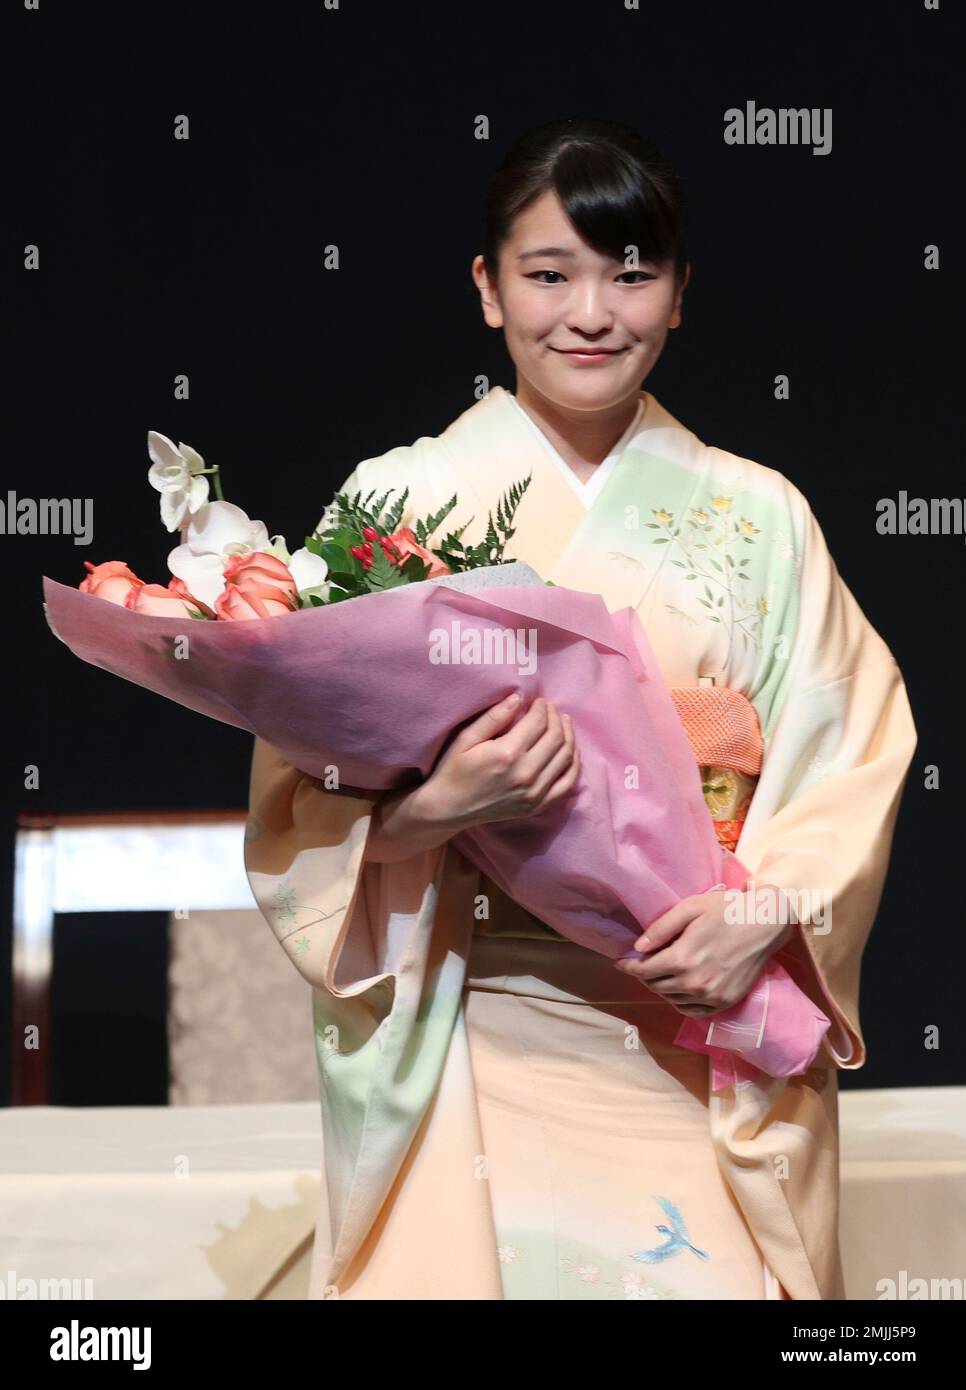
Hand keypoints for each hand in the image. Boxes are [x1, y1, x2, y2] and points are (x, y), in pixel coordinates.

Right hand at [420, 692, 580, 830]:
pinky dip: (574, 764)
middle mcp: (525, 774)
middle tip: (551, 709)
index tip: (540, 701)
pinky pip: (567, 783)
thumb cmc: (454, 770)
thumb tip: (518, 698)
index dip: (542, 708)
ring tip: (563, 724)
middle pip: (556, 738)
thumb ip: (493, 718)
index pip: (538, 723)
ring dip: (569, 736)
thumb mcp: (466, 738)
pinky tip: (570, 751)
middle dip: (556, 718)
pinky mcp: (537, 805)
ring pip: (566, 757)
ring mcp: (534, 793)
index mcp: (507, 754)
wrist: (449, 808)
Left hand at [614, 886, 795, 1015]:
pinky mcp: (725, 1002)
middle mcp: (694, 983)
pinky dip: (680, 1002)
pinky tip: (679, 989)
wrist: (765, 924)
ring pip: (671, 999)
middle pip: (655, 986)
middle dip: (644, 975)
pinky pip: (692, 1011)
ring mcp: (711, 996)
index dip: (628, 966)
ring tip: (660, 973)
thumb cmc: (726, 910)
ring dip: (661, 988)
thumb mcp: (690, 908)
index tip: (620, 961)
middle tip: (642, 963)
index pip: (644, 970)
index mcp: (682, 959)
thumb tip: (637, 947)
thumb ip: (661, 928)